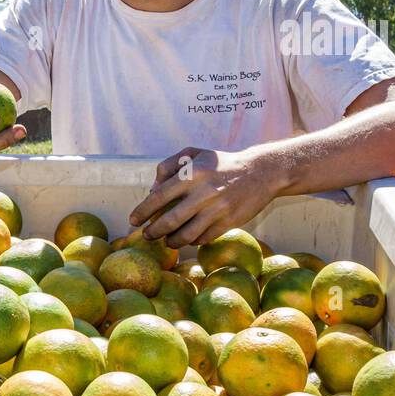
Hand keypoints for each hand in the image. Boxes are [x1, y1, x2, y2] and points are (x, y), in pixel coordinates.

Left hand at [128, 145, 286, 247]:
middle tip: (146, 236)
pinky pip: (203, 238)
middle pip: (169, 221)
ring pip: (186, 235)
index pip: (158, 197)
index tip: (133, 221)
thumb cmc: (221, 163)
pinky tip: (187, 238)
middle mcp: (203, 193)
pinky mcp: (229, 222)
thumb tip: (152, 189)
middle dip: (153, 232)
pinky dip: (192, 241)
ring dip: (171, 241)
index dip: (142, 211)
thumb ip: (169, 166)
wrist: (261, 172)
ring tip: (166, 241)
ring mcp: (217, 210)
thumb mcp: (194, 154)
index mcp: (192, 174)